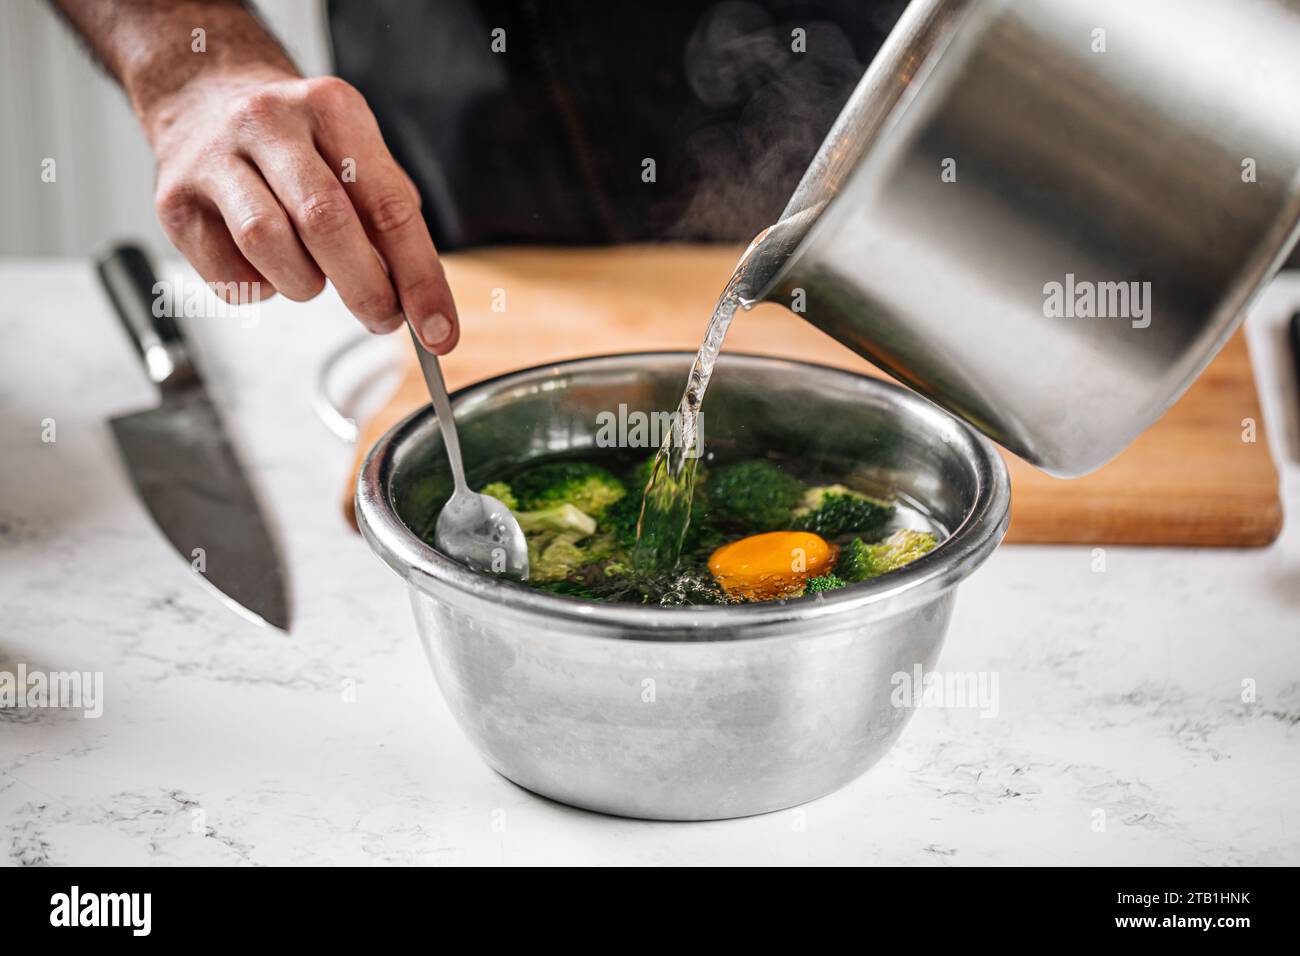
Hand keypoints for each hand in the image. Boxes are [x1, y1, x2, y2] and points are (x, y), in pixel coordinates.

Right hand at [142, 66, 458, 351]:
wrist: (203, 95)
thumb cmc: (299, 142)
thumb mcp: (356, 155)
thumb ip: (389, 219)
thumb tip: (418, 301)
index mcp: (332, 108)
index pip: (389, 207)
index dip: (420, 279)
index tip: (440, 333)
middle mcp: (268, 121)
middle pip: (326, 223)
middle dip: (367, 290)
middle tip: (383, 318)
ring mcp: (213, 158)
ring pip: (269, 247)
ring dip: (304, 283)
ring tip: (311, 273)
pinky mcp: (173, 200)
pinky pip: (230, 276)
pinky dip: (261, 288)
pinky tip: (266, 264)